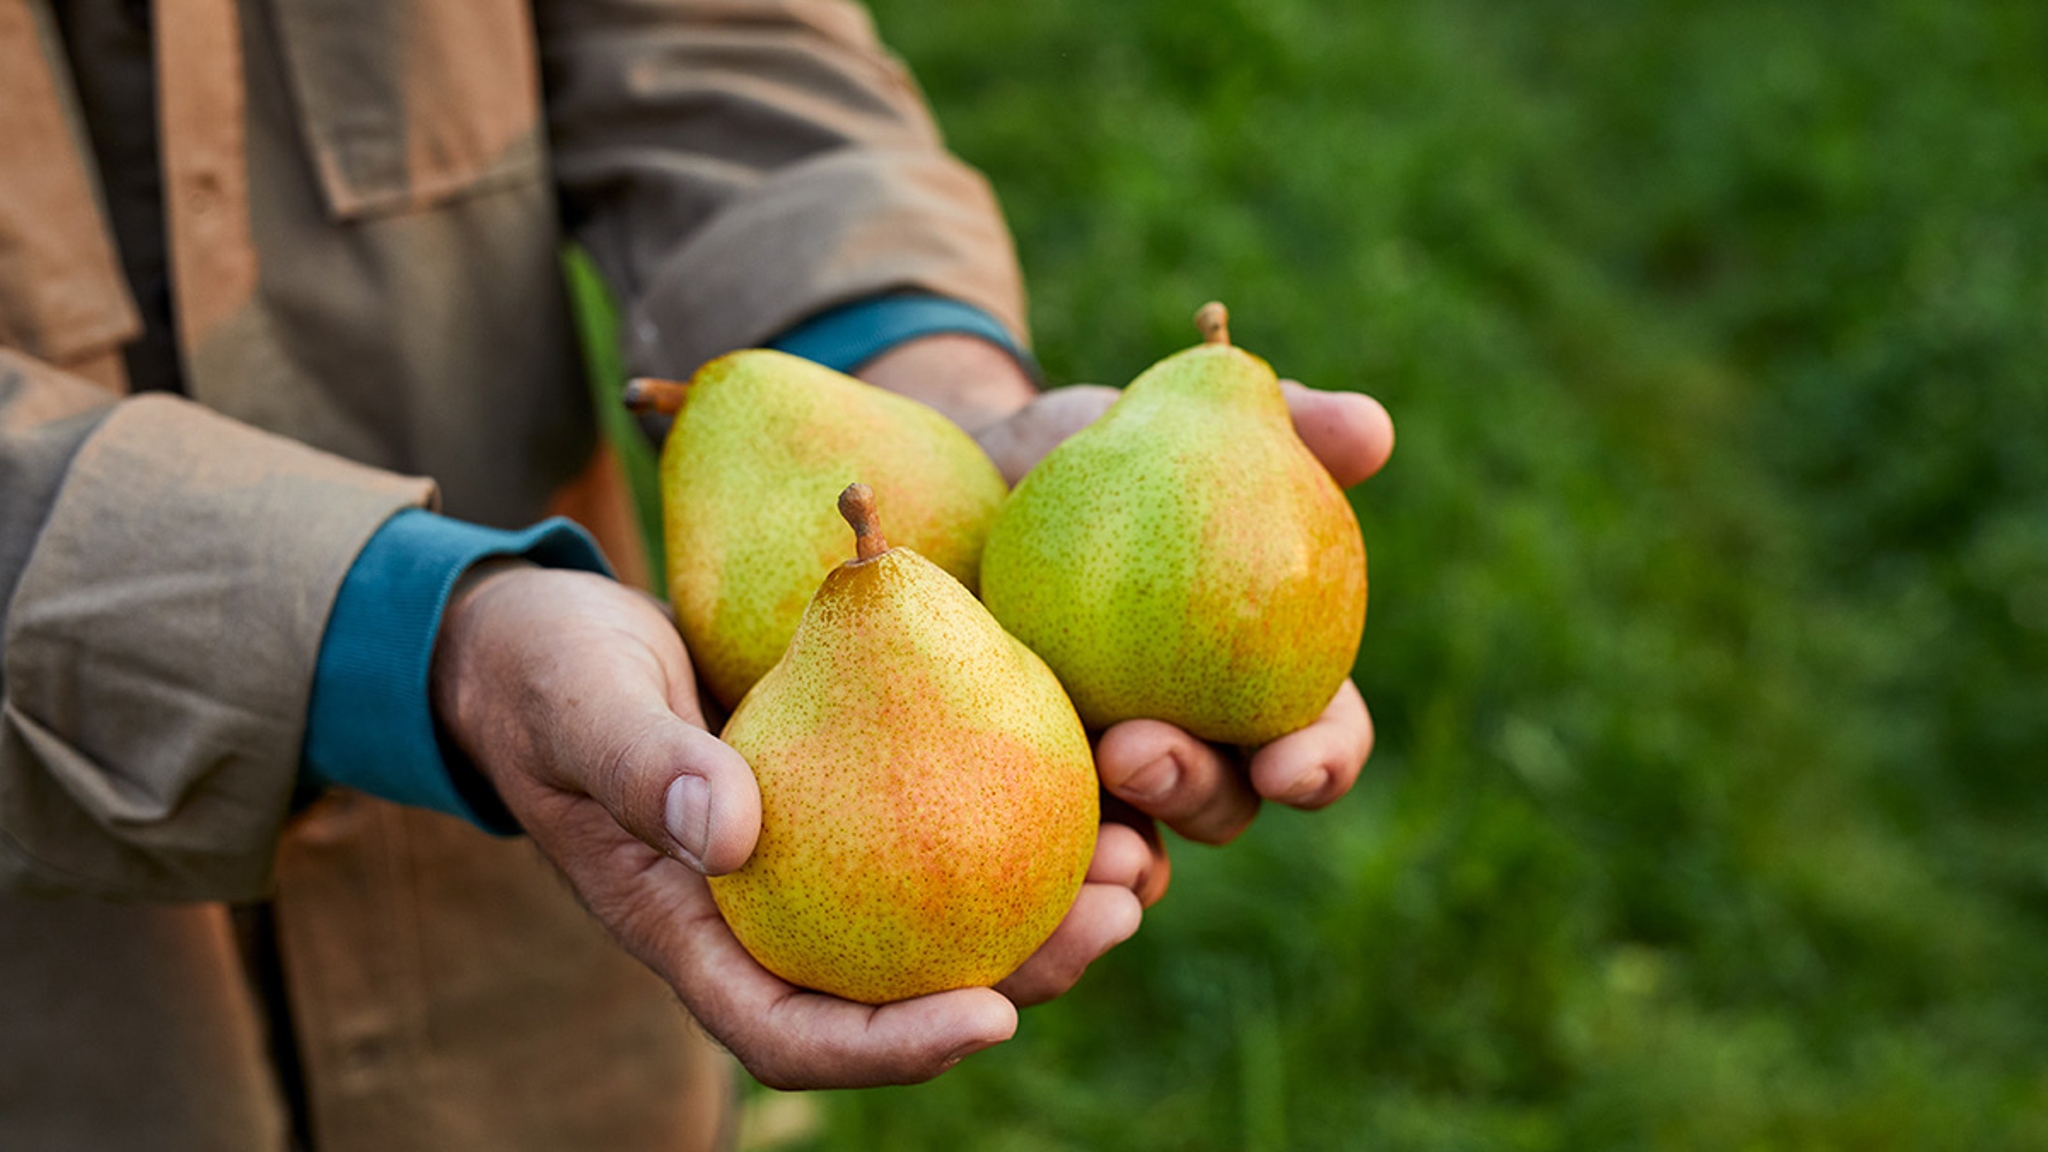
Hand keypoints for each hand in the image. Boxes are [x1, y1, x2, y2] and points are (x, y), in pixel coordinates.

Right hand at [429, 566, 1141, 1086]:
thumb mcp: (581, 704)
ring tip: (1134, 860)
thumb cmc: (546, 675)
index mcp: (693, 930)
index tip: (989, 1016)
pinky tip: (1093, 778)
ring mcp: (815, 863)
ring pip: (940, 919)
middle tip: (1116, 913)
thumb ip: (642, 765)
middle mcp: (769, 915)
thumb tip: (732, 834)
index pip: (793, 1030)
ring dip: (1042, 907)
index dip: (891, 1047)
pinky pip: (943, 831)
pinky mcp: (851, 797)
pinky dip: (1018, 819)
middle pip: (899, 992)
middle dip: (1016, 978)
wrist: (548, 637)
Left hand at [973, 378, 1395, 892]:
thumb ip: (1280, 417)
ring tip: (1085, 833)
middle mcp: (1189, 742)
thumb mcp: (1177, 416)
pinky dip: (1041, 873)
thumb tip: (1366, 430)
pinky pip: (1036, 858)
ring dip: (1123, 857)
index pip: (1319, 739)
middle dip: (1195, 794)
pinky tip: (1010, 854)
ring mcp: (1100, 777)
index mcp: (1259, 677)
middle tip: (1138, 748)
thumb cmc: (1097, 449)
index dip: (1321, 761)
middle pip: (1222, 803)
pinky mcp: (1017, 784)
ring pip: (1135, 854)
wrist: (962, 472)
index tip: (1290, 761)